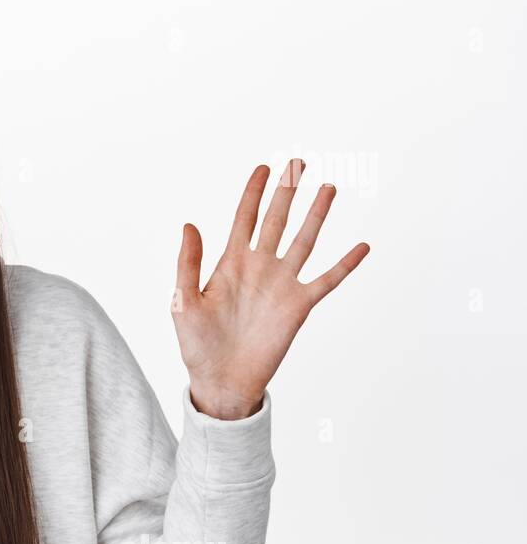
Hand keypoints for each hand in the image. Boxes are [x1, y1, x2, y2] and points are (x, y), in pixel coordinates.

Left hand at [172, 159, 369, 419]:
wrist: (221, 381)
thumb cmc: (197, 345)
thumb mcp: (184, 302)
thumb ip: (188, 263)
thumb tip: (189, 224)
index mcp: (230, 264)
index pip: (245, 218)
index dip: (253, 193)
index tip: (264, 167)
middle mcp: (259, 268)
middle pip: (277, 221)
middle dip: (287, 192)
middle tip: (299, 162)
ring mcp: (281, 285)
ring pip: (304, 241)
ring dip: (316, 216)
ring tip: (328, 188)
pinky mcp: (299, 306)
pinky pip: (327, 280)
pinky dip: (345, 264)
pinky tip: (361, 246)